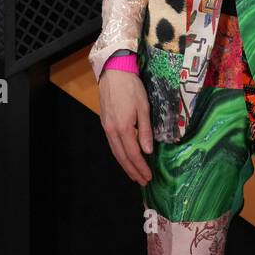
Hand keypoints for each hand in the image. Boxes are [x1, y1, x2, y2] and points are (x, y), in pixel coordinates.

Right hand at [98, 69, 152, 185]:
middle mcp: (112, 131)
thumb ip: (145, 130)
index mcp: (123, 128)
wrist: (114, 72)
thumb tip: (147, 151)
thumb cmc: (132, 88)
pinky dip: (120, 154)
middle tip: (142, 181)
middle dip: (132, 170)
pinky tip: (125, 157)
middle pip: (122, 156)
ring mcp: (107, 127)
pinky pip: (112, 144)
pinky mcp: (105, 123)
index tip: (148, 177)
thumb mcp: (144, 107)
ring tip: (134, 174)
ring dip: (125, 165)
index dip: (141, 167)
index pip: (134, 154)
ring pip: (116, 152)